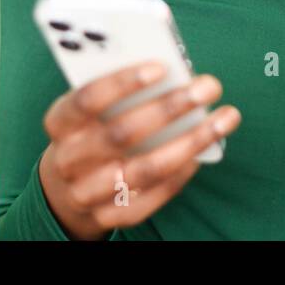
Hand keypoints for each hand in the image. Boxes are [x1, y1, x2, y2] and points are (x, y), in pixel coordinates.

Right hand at [38, 61, 241, 239]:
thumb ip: (121, 92)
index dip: (123, 82)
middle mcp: (69, 160)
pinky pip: (152, 197)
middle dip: (170, 107)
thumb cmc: (91, 133)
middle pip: (121, 134)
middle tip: (208, 87)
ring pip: (144, 169)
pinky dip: (181, 174)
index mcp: (60, 123)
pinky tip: (203, 153)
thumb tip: (174, 74)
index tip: (162, 66)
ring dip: (190, 141)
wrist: (65, 191)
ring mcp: (87, 193)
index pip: (87, 99)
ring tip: (224, 119)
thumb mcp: (91, 111)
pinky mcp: (109, 217)